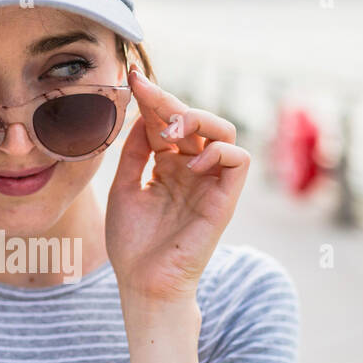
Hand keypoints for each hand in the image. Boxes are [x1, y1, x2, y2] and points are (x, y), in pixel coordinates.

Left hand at [106, 64, 250, 304]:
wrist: (142, 283)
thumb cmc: (132, 242)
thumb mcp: (124, 186)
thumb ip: (134, 150)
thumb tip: (140, 113)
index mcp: (168, 165)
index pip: (166, 121)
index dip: (152, 98)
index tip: (131, 78)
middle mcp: (192, 169)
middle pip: (195, 119)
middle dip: (171, 101)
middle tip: (147, 96)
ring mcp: (210, 183)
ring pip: (224, 131)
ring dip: (198, 119)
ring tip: (170, 130)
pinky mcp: (225, 200)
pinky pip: (239, 160)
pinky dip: (218, 151)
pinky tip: (189, 164)